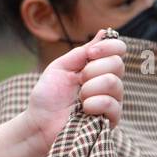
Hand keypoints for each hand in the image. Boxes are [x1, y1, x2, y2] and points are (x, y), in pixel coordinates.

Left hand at [24, 28, 126, 148]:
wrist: (38, 124)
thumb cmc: (47, 97)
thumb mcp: (61, 67)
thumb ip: (82, 52)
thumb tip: (105, 32)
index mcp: (97, 68)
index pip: (118, 50)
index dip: (108, 47)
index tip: (90, 54)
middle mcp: (108, 83)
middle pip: (118, 64)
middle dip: (93, 69)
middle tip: (79, 81)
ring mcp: (111, 102)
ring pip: (115, 83)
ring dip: (91, 87)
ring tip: (79, 98)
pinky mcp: (110, 121)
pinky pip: (113, 105)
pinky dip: (96, 103)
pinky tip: (84, 109)